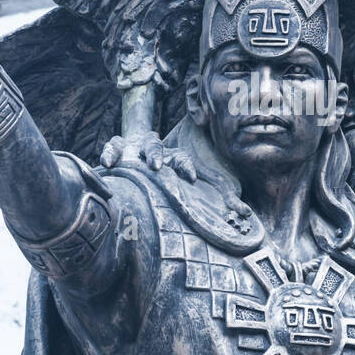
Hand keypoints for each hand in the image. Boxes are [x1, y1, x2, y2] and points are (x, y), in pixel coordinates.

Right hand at [100, 130, 251, 225]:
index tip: (189, 178)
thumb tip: (246, 212)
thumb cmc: (173, 188)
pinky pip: (114, 145)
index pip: (181, 158)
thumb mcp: (199, 193)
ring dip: (133, 152)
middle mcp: (156, 152)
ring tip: (131, 163)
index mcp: (173, 160)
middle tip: (155, 167)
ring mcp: (137, 148)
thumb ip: (223, 202)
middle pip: (157, 146)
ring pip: (135, 143)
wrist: (141, 170)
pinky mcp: (119, 150)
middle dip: (156, 154)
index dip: (184, 166)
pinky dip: (110, 151)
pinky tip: (107, 164)